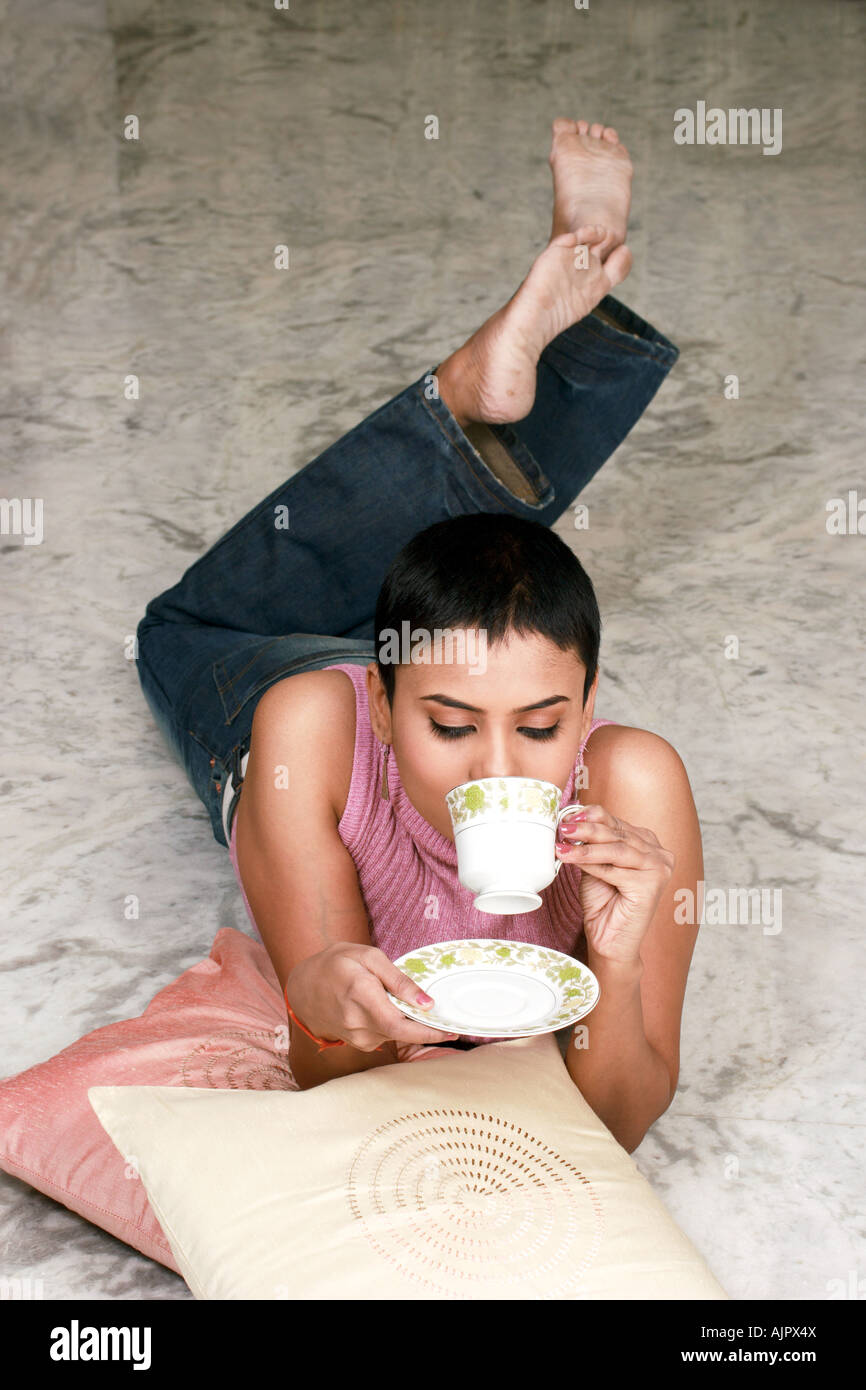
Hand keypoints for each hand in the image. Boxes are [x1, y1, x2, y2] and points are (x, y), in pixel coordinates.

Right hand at [285, 943, 459, 1051]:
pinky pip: (386, 1036)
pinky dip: (396, 1025)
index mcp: (360, 994)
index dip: (428, 1031)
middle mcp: (357, 1021)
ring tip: (409, 1004)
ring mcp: (356, 1036)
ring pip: (395, 1034)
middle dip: (426, 1027)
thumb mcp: (368, 956)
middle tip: (447, 1019)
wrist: (304, 987)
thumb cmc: (337, 964)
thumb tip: (427, 1002)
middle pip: (402, 1032)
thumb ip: (398, 979)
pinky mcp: (358, 1043)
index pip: (399, 1023)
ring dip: (409, 1023)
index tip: (452, 1030)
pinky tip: (389, 1009)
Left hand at [555, 805, 673, 963]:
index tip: (568, 816)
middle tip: (563, 828)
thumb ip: (592, 843)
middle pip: (617, 834)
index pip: (617, 822)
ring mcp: (659, 869)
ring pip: (616, 850)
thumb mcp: (595, 864)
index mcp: (648, 843)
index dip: (592, 816)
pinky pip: (615, 870)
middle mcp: (659, 854)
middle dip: (586, 830)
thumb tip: (572, 821)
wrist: (608, 938)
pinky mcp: (651, 886)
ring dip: (586, 847)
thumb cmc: (603, 902)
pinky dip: (591, 864)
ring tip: (563, 845)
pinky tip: (572, 860)